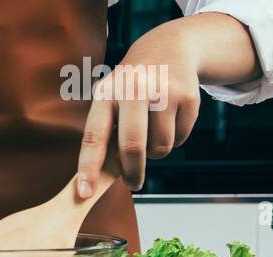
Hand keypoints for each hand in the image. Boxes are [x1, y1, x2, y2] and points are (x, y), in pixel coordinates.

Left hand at [76, 13, 258, 197]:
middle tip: (133, 183)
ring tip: (153, 131)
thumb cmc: (131, 86)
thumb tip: (102, 176)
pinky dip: (176, 138)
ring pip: (160, 147)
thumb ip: (106, 131)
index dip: (89, 167)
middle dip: (132, 172)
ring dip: (156, 151)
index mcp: (106, 94)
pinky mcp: (188, 97)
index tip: (85, 192)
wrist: (168, 48)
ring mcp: (163, 92)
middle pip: (132, 147)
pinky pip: (180, 138)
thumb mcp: (111, 97)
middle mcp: (133, 90)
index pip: (93, 137)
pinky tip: (170, 118)